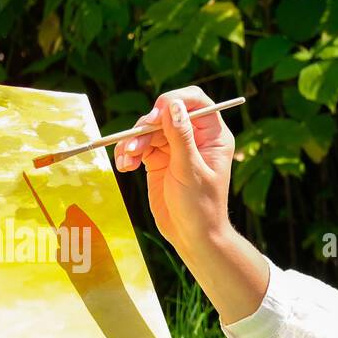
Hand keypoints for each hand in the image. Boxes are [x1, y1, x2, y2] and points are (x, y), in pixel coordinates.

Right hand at [114, 86, 235, 254]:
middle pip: (165, 114)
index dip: (174, 101)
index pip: (195, 101)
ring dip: (133, 141)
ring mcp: (175, 147)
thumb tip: (173, 105)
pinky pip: (140, 146)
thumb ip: (181, 137)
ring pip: (148, 130)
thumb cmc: (201, 207)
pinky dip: (129, 153)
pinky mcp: (158, 160)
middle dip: (146, 126)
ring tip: (126, 159)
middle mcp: (194, 137)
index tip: (156, 114)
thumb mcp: (190, 170)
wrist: (192, 236)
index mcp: (212, 135)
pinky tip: (125, 166)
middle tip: (134, 142)